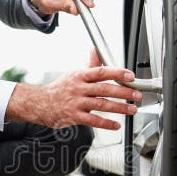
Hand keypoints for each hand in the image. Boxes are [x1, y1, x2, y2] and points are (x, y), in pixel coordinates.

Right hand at [5, 49, 141, 129]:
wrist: (40, 103)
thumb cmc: (60, 89)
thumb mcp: (74, 74)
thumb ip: (89, 65)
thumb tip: (96, 50)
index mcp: (80, 76)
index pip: (101, 72)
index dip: (117, 73)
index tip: (130, 76)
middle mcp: (78, 88)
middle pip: (104, 89)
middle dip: (123, 92)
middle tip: (136, 95)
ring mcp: (76, 102)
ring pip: (101, 105)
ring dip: (119, 108)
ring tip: (131, 109)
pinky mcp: (74, 116)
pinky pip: (92, 120)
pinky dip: (106, 123)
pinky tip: (116, 125)